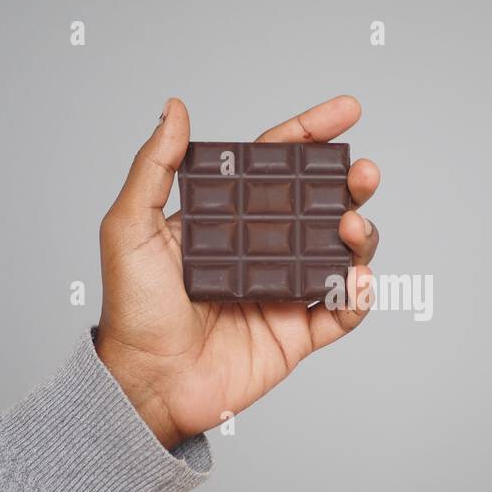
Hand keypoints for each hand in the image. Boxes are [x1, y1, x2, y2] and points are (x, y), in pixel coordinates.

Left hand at [94, 95, 380, 447]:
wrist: (146, 382)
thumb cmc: (132, 309)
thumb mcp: (129, 227)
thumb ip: (155, 166)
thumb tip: (175, 108)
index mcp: (229, 219)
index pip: (278, 166)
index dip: (312, 135)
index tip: (348, 110)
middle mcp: (262, 250)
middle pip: (320, 205)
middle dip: (350, 183)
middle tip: (363, 172)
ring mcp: (285, 291)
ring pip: (342, 252)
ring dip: (360, 233)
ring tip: (350, 227)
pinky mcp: (298, 334)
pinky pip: (343, 311)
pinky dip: (359, 294)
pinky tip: (356, 278)